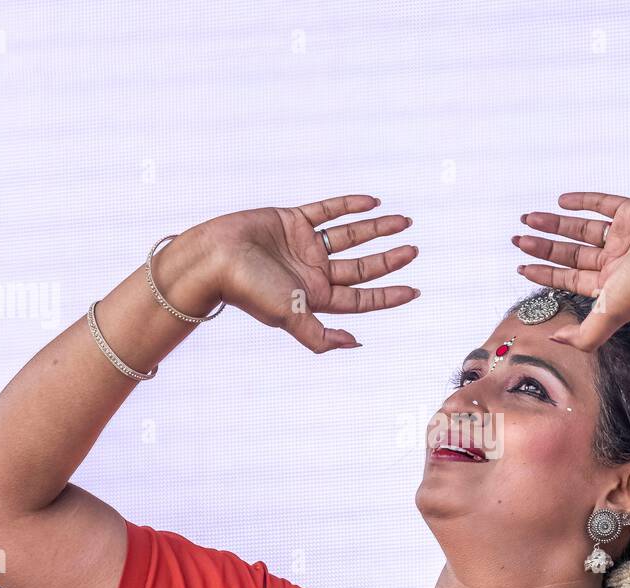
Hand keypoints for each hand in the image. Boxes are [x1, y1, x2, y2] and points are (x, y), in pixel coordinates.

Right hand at [195, 194, 418, 353]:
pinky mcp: (292, 220)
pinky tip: (373, 202)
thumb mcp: (290, 316)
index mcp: (315, 297)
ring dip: (377, 229)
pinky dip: (349, 205)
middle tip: (414, 251)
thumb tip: (356, 343)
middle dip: (389, 260)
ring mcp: (304, 245)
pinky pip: (327, 211)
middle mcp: (313, 272)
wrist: (214, 258)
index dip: (389, 295)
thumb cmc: (248, 290)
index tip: (416, 290)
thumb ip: (320, 336)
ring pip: (350, 236)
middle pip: (361, 267)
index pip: (361, 298)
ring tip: (404, 222)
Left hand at [513, 192, 629, 350]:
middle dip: (542, 247)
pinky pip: (603, 204)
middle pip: (569, 253)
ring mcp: (623, 236)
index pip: (567, 279)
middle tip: (517, 239)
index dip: (543, 273)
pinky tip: (561, 201)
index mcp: (608, 285)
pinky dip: (583, 201)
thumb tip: (554, 339)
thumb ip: (582, 336)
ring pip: (580, 229)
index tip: (520, 266)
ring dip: (553, 223)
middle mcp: (614, 261)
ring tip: (527, 218)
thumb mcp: (607, 317)